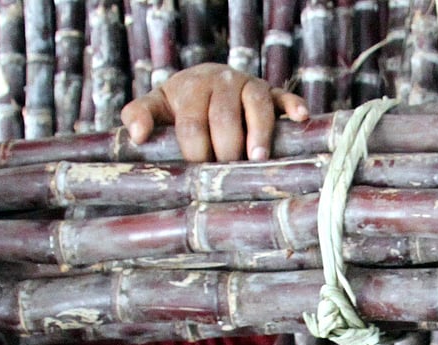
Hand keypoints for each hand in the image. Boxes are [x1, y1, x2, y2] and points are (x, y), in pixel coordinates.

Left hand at [120, 63, 308, 162]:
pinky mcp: (270, 92)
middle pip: (225, 117)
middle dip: (225, 148)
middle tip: (226, 172)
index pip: (193, 122)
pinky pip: (283, 96)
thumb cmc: (176, 105)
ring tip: (257, 159)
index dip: (195, 149)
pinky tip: (300, 119)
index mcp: (191, 88)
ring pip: (256, 105)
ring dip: (259, 132)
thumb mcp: (154, 106)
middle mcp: (222, 81)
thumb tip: (137, 137)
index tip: (198, 170)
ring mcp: (248, 86)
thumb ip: (139, 115)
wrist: (201, 80)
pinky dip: (293, 106)